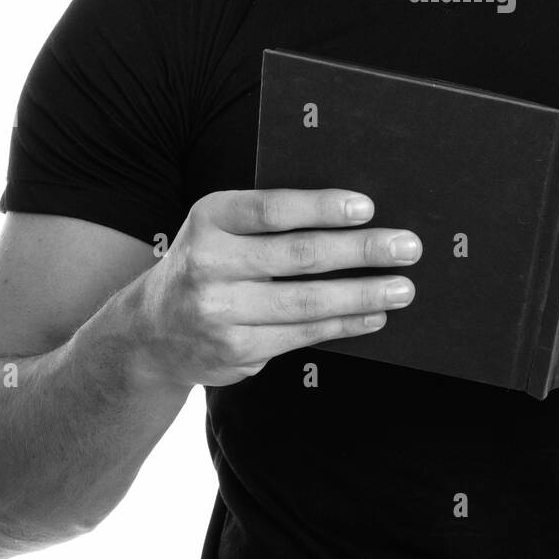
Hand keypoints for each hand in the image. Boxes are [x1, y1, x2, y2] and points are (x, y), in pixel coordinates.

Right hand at [131, 188, 418, 388]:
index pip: (272, 209)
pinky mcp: (235, 351)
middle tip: (407, 247)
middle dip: (361, 250)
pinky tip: (374, 315)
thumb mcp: (222, 227)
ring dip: (363, 294)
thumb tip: (355, 214)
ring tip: (402, 287)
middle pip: (299, 256)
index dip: (322, 207)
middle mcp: (209, 264)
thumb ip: (270, 219)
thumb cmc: (209, 261)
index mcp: (210, 218)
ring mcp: (219, 312)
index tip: (368, 207)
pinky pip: (302, 335)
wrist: (151, 330)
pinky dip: (345, 324)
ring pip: (306, 302)